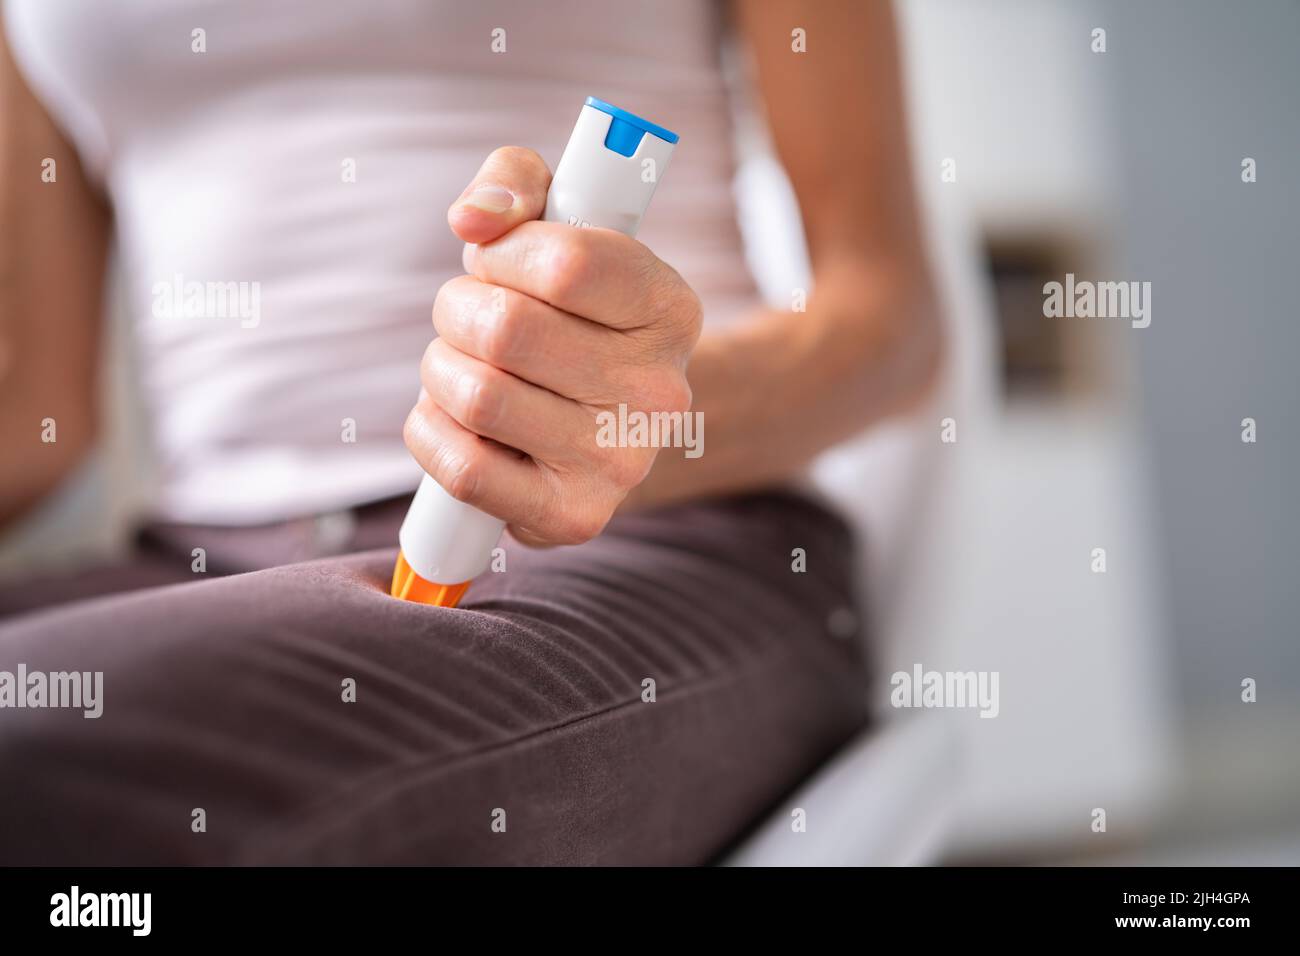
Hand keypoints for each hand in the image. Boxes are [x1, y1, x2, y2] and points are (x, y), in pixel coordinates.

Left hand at [404, 147, 702, 546]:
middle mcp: (659, 391)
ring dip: (439, 368)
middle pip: (506, 330)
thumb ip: (517, 183)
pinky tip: (454, 419)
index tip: (499, 259)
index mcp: (670, 308)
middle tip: (469, 315)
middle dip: (458, 309)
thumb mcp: (563, 223)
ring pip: (476, 396)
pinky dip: (431, 431)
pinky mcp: (573, 516)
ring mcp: (620, 461)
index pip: (566, 264)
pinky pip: (463, 468)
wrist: (611, 421)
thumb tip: (472, 218)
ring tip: (463, 365)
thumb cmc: (572, 311)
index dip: (504, 253)